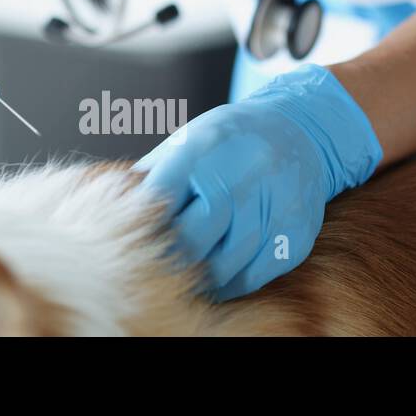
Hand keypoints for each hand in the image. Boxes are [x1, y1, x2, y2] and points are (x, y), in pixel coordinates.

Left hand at [135, 64, 382, 299]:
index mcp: (205, 147)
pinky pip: (255, 275)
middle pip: (192, 239)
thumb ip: (153, 175)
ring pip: (224, 264)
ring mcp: (274, 204)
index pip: (159, 199)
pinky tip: (217, 280)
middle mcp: (243, 173)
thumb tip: (113, 215)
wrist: (302, 131)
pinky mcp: (295, 232)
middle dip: (170, 257)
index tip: (135, 239)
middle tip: (157, 269)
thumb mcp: (189, 140)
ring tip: (184, 279)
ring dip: (199, 278)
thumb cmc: (229, 141)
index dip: (143, 226)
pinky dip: (231, 284)